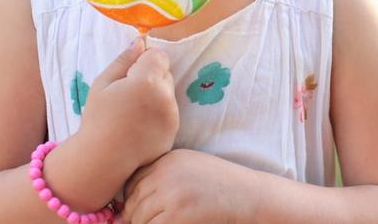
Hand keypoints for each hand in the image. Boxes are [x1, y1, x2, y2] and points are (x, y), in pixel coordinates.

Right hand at [79, 39, 179, 170]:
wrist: (103, 158)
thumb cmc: (98, 118)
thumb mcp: (103, 83)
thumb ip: (124, 60)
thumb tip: (140, 42)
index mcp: (148, 81)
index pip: (159, 55)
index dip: (144, 61)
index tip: (129, 74)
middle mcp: (165, 97)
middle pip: (165, 73)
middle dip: (151, 77)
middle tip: (128, 94)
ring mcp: (172, 116)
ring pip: (168, 93)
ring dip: (156, 96)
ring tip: (133, 112)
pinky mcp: (173, 132)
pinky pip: (169, 113)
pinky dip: (158, 114)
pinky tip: (139, 126)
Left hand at [117, 149, 250, 223]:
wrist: (252, 198)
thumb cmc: (222, 188)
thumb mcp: (190, 171)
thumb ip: (161, 178)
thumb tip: (125, 208)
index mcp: (168, 160)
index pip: (132, 182)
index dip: (134, 200)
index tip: (146, 210)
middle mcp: (166, 173)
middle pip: (132, 202)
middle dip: (137, 218)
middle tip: (160, 219)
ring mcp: (171, 194)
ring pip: (138, 220)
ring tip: (171, 220)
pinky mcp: (177, 215)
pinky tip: (178, 223)